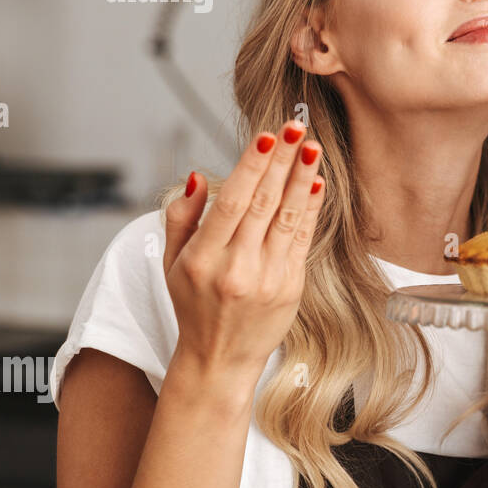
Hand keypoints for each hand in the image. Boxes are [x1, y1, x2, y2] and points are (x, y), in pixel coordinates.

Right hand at [163, 120, 325, 377]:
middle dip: (282, 162)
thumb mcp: (171, 263)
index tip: (267, 136)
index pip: (232, 202)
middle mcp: (235, 268)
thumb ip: (181, 217)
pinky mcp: (290, 287)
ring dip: (302, 179)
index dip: (252, 166)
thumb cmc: (193, 306)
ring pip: (287, 218)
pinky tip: (317, 183)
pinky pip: (302, 239)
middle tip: (297, 127)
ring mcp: (266, 279)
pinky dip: (310, 209)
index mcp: (202, 259)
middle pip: (263, 204)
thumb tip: (199, 174)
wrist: (219, 360)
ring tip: (313, 148)